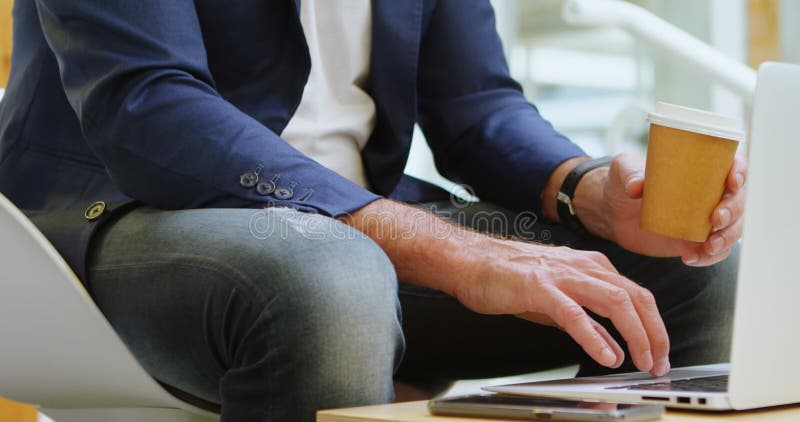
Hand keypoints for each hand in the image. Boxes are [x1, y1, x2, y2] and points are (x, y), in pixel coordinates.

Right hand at [453, 238, 669, 375]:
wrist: (470, 261)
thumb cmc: (508, 277)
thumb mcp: (557, 300)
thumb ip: (588, 320)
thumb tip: (613, 345)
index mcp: (590, 267)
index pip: (637, 295)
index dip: (654, 327)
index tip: (658, 354)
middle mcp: (583, 267)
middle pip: (635, 297)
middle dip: (654, 333)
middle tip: (658, 363)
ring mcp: (562, 276)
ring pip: (615, 301)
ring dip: (636, 335)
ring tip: (642, 361)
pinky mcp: (539, 288)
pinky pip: (574, 314)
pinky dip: (595, 338)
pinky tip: (606, 356)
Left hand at [587, 152, 746, 265]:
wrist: (613, 211)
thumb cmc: (622, 181)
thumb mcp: (623, 170)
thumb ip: (630, 175)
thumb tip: (636, 188)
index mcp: (701, 167)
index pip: (733, 164)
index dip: (740, 171)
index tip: (733, 181)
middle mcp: (710, 193)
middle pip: (737, 200)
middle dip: (734, 211)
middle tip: (716, 219)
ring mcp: (705, 219)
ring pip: (732, 228)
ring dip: (727, 238)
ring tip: (709, 246)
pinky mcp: (695, 241)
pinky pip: (712, 252)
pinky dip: (708, 258)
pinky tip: (689, 259)